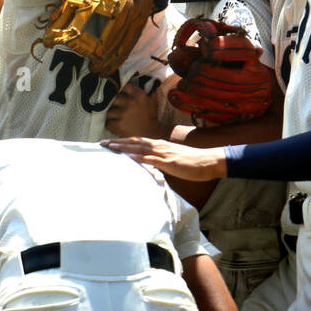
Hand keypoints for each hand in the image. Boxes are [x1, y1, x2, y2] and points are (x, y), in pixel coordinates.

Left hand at [101, 137, 227, 180]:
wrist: (208, 161)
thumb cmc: (192, 163)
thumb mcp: (173, 160)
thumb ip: (160, 162)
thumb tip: (150, 168)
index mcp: (160, 145)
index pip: (137, 142)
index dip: (122, 142)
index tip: (109, 143)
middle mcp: (159, 146)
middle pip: (134, 142)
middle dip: (117, 143)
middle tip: (101, 144)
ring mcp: (163, 153)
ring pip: (139, 148)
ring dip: (123, 147)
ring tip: (109, 147)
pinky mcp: (168, 162)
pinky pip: (150, 159)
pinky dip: (138, 158)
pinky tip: (128, 158)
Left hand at [105, 81, 168, 137]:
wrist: (152, 134)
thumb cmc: (152, 118)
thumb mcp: (153, 103)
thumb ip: (150, 93)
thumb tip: (150, 83)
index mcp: (139, 96)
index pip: (125, 86)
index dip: (120, 89)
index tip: (119, 92)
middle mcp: (131, 103)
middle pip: (114, 98)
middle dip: (114, 103)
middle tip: (114, 106)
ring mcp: (124, 114)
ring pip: (109, 111)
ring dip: (110, 114)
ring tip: (112, 117)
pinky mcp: (119, 125)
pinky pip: (108, 123)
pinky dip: (109, 125)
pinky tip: (113, 125)